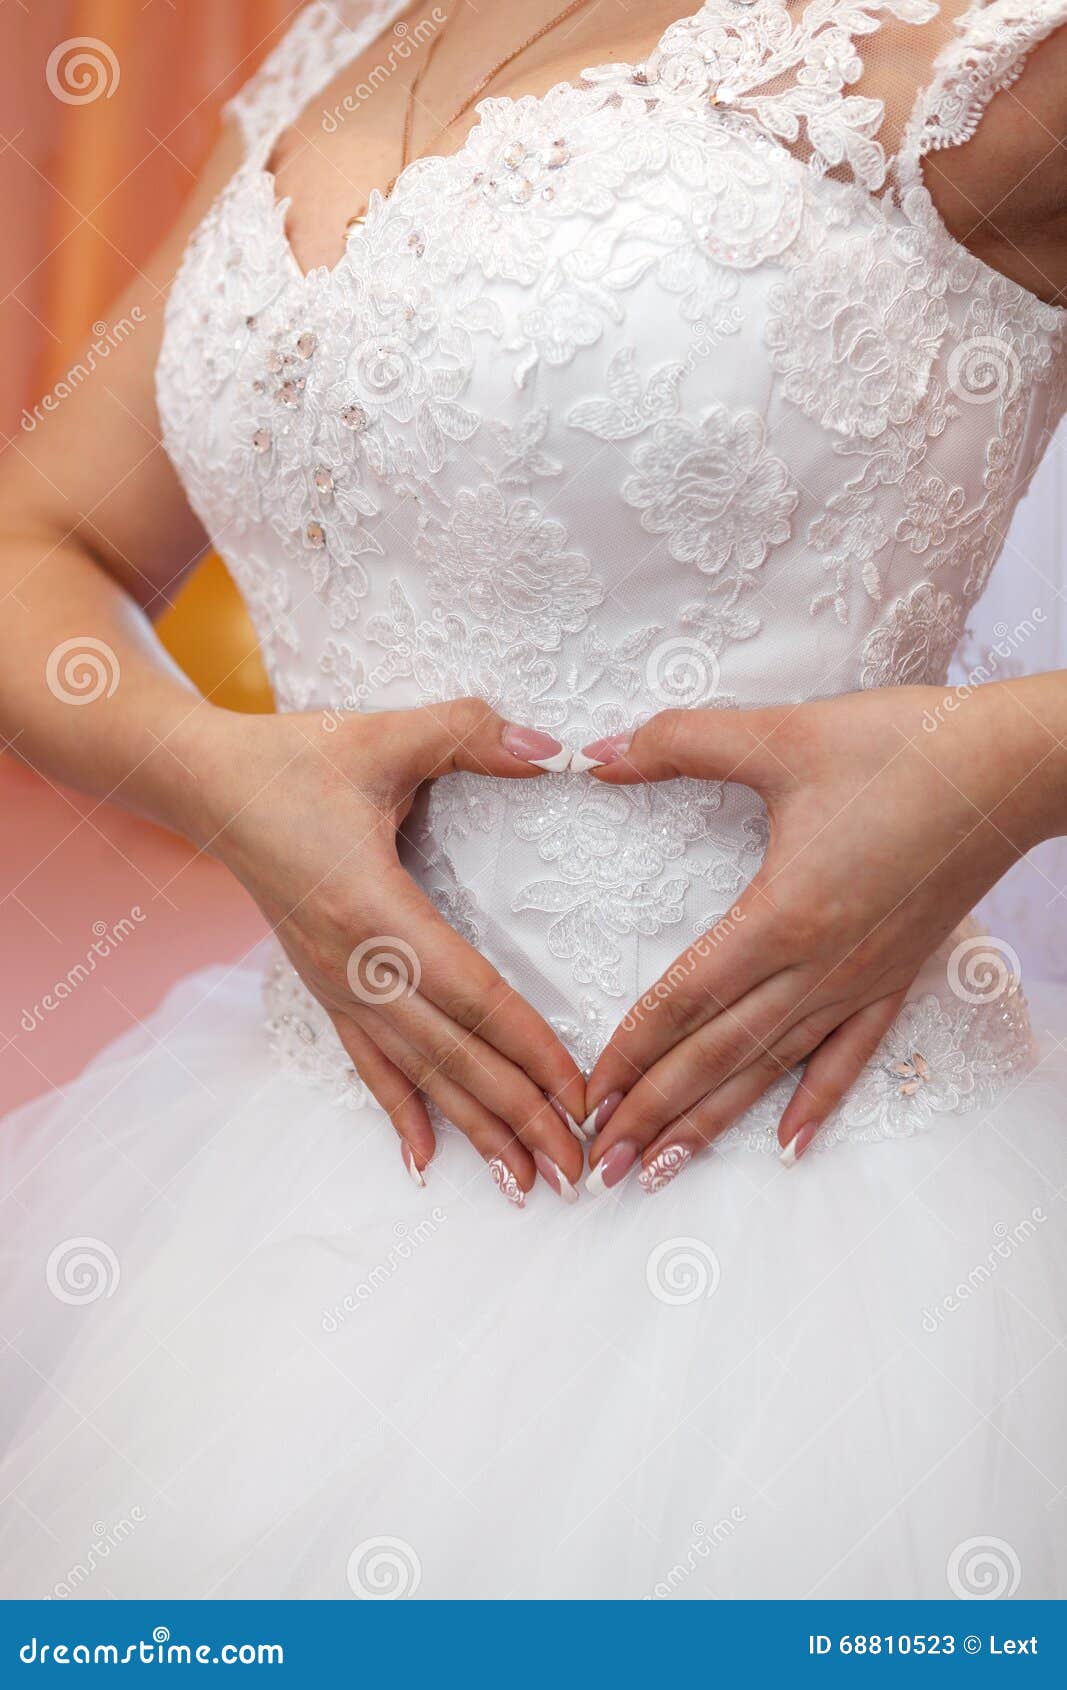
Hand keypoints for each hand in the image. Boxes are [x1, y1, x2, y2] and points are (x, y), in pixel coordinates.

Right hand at [197, 699, 585, 1204]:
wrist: (204, 785)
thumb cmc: (293, 760)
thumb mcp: (385, 735)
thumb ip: (472, 732)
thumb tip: (561, 749)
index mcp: (376, 910)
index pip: (474, 996)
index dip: (531, 1049)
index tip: (581, 1095)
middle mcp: (355, 965)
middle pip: (453, 1056)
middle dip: (518, 1117)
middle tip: (576, 1169)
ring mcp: (336, 984)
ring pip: (416, 1074)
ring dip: (473, 1131)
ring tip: (522, 1186)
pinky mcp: (323, 987)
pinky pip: (367, 1063)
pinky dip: (400, 1112)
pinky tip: (423, 1161)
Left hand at [580, 683, 1044, 1191]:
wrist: (1013, 769)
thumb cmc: (904, 748)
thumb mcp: (783, 736)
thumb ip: (681, 743)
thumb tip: (600, 753)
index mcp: (783, 915)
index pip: (685, 999)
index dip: (631, 1050)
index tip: (589, 1097)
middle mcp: (820, 965)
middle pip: (719, 1054)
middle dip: (654, 1112)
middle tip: (603, 1166)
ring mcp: (861, 979)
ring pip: (772, 1068)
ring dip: (712, 1122)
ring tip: (663, 1169)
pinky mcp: (897, 977)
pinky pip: (849, 1056)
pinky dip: (815, 1103)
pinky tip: (788, 1147)